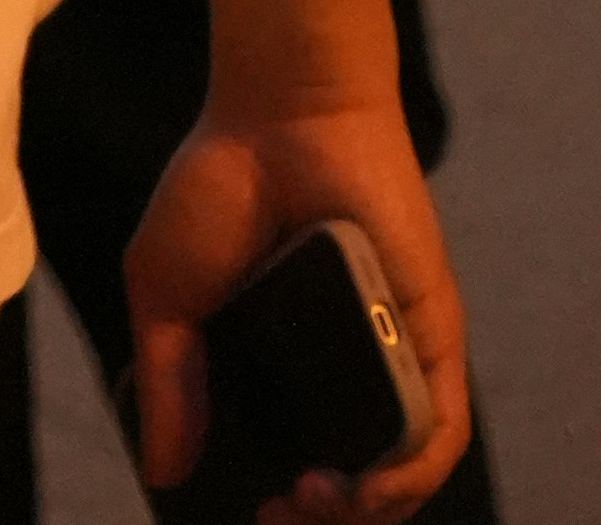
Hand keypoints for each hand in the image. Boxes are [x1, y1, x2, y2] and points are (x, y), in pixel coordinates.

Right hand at [123, 107, 465, 515]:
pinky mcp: (432, 338)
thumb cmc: (218, 185)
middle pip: (353, 484)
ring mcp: (391, 357)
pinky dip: (408, 472)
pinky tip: (367, 486)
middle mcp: (343, 369)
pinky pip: (438, 429)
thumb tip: (162, 471)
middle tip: (282, 514)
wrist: (280, 115)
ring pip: (401, 471)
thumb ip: (166, 380)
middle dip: (322, 519)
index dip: (279, 504)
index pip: (292, 458)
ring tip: (316, 503)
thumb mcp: (164, 289)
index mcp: (283, 362)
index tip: (252, 511)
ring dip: (365, 509)